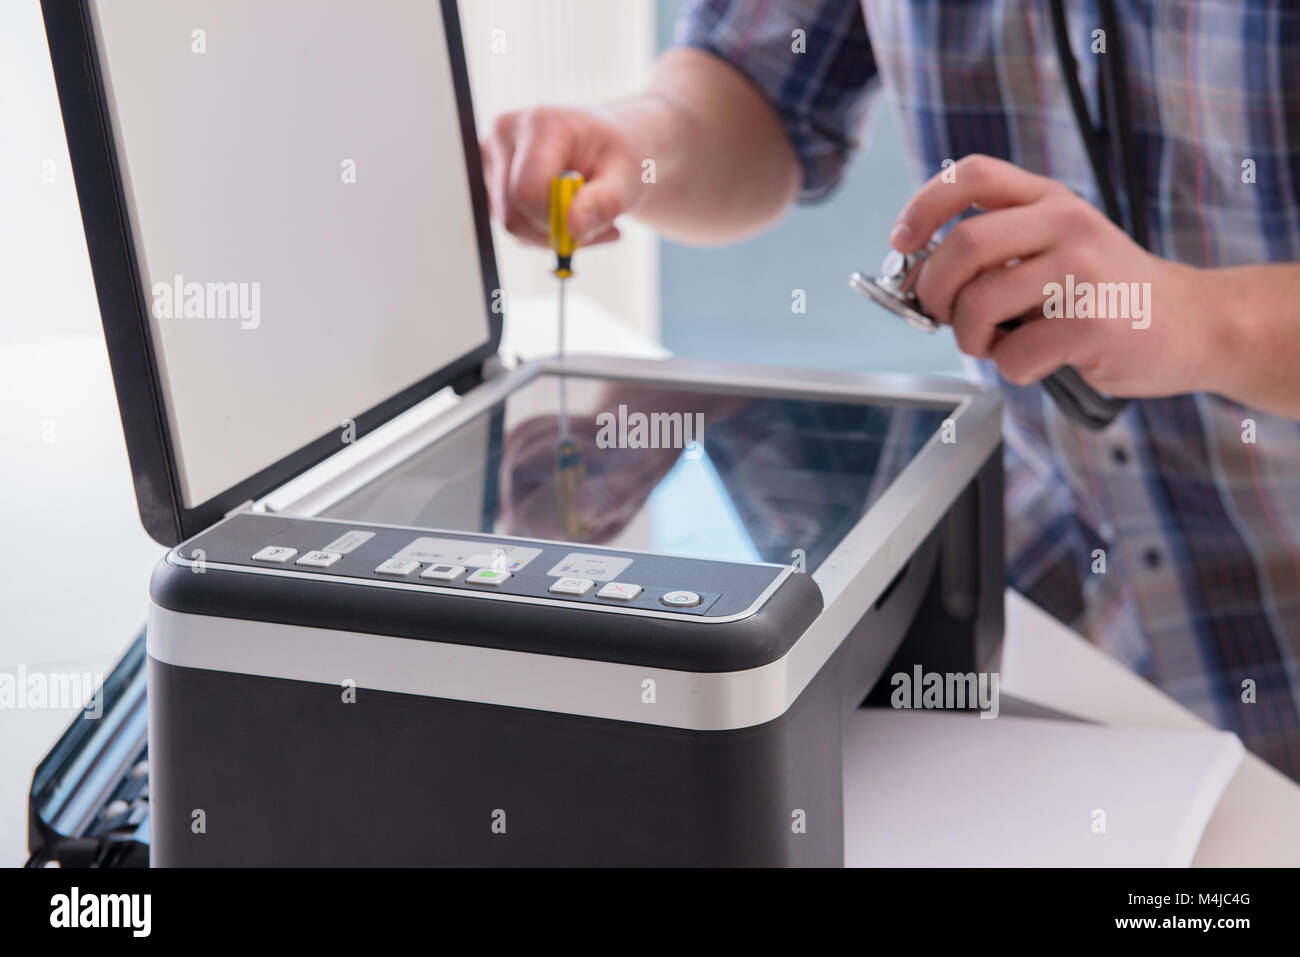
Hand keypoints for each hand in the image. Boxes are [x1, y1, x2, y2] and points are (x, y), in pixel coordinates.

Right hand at [480, 106, 646, 248]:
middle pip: (513, 214)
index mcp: (540, 125)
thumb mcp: (627, 177)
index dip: (555, 219)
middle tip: (597, 227)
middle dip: (556, 233)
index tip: (590, 220)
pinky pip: (510, 223)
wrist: (606, 142)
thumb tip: (573, 229)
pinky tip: (568, 216)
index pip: (527, 191)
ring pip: (510, 224)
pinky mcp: (490, 176)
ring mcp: (491, 155)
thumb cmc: (617, 154)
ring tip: (586, 216)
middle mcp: (505, 134)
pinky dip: (541, 232)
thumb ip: (604, 202)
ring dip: (552, 235)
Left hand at [890, 155, 1227, 398]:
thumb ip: (999, 250)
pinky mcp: (1092, 322)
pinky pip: (1013, 354)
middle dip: (933, 291)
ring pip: (979, 304)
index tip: (902, 242)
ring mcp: (1082, 271)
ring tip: (998, 343)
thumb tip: (920, 278)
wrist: (1192, 324)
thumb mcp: (1058, 245)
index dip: (924, 206)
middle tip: (942, 314)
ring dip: (971, 339)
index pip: (971, 175)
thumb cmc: (1108, 293)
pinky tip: (1042, 359)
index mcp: (1050, 200)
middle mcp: (1066, 224)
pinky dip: (1012, 368)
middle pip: (962, 245)